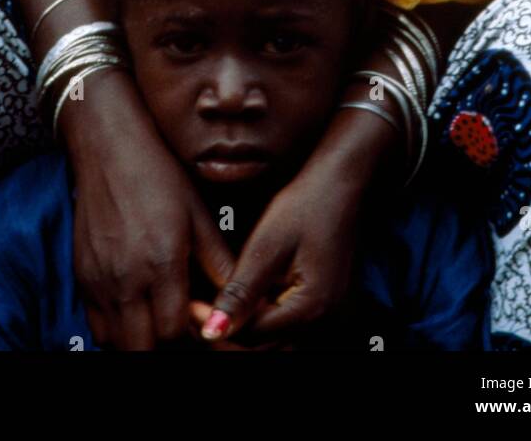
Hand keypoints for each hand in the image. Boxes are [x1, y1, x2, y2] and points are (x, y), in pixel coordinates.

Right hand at [63, 70, 236, 351]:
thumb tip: (243, 295)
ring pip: (117, 342)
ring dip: (140, 339)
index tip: (203, 320)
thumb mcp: (199, 214)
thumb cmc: (159, 175)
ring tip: (158, 318)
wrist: (109, 148)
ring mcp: (99, 279)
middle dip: (165, 345)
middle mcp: (127, 278)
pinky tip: (135, 307)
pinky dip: (116, 328)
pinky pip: (96, 324)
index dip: (193, 335)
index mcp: (162, 262)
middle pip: (143, 348)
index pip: (175, 333)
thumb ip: (219, 263)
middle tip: (180, 325)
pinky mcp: (81, 275)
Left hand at [195, 149, 368, 344]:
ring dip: (245, 330)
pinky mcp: (321, 304)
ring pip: (274, 341)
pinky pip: (285, 326)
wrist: (340, 184)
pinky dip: (261, 320)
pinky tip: (242, 302)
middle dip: (229, 332)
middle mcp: (323, 320)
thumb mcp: (267, 245)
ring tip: (213, 307)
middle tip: (197, 310)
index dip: (217, 325)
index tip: (190, 307)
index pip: (253, 336)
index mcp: (312, 307)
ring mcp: (325, 314)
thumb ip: (241, 291)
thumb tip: (212, 330)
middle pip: (264, 347)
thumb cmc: (307, 205)